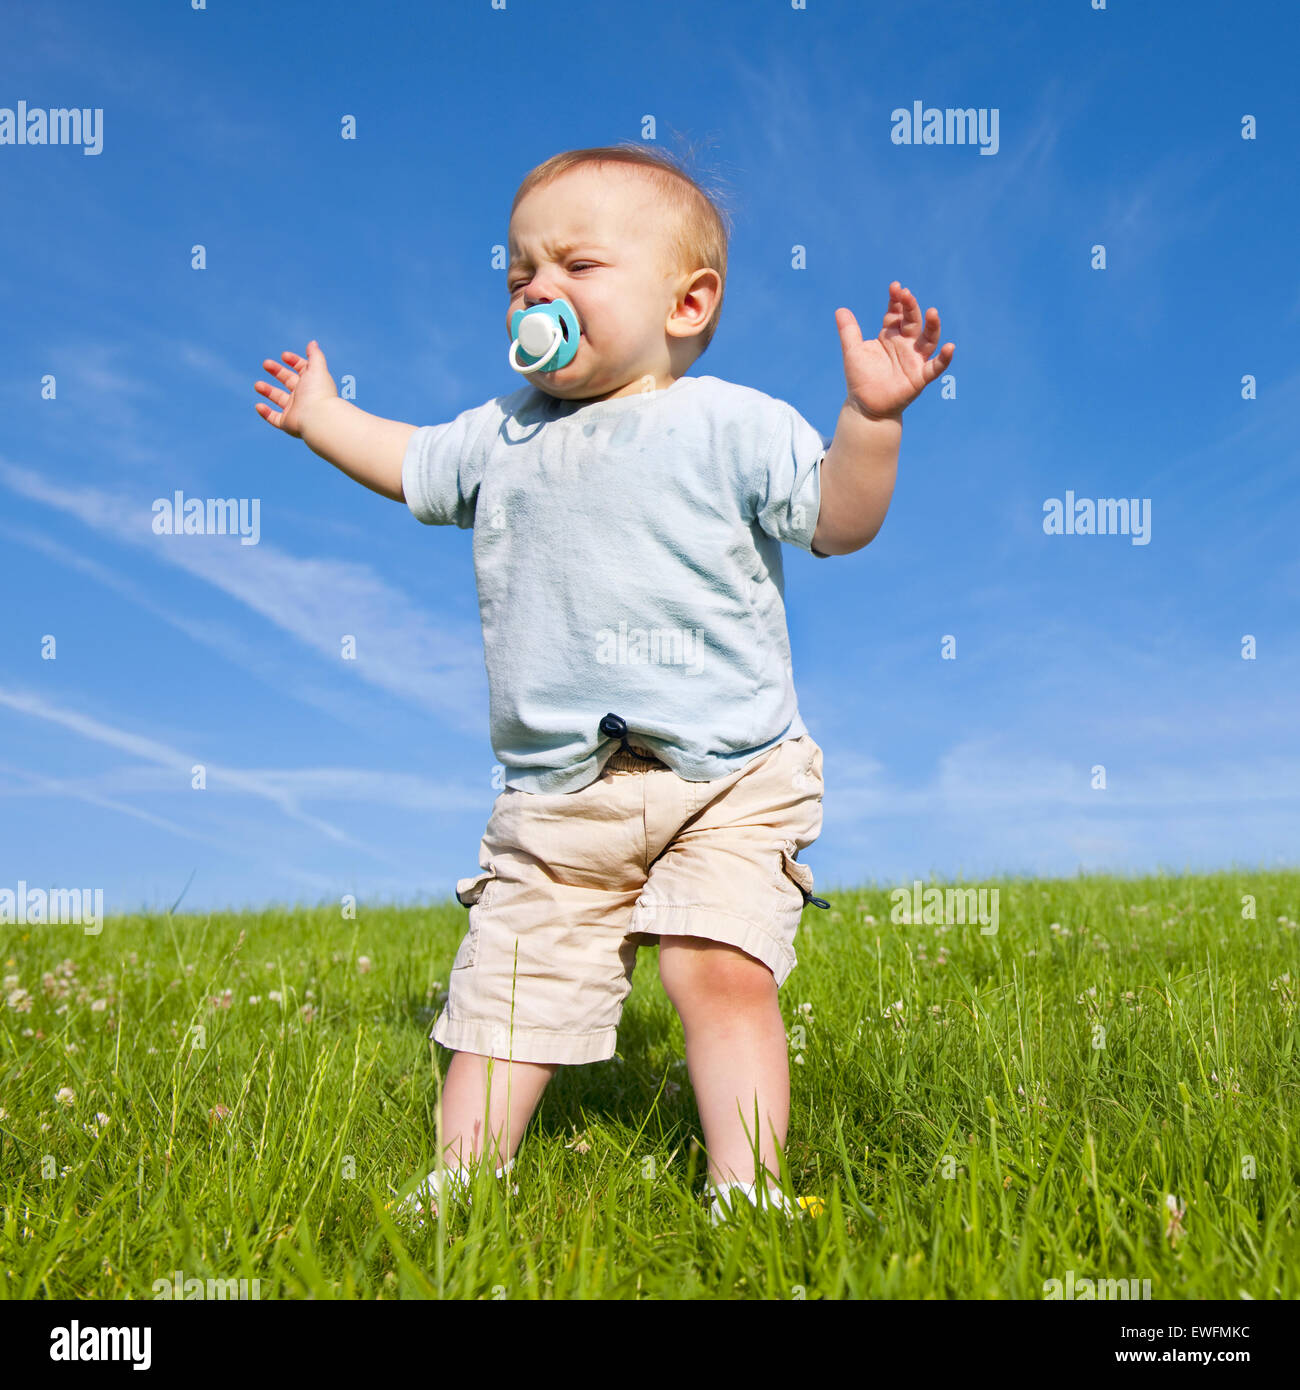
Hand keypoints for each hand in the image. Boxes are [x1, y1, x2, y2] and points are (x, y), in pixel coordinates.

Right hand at [253, 340, 338, 437]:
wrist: (318, 418)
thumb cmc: (318, 392)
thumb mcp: (317, 368)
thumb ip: (315, 355)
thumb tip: (312, 343)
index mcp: (311, 382)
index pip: (302, 369)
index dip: (294, 361)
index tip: (284, 356)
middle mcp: (303, 395)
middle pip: (288, 381)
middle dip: (277, 372)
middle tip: (266, 364)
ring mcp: (295, 410)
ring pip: (279, 398)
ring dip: (267, 391)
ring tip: (257, 385)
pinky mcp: (288, 423)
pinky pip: (274, 418)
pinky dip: (265, 413)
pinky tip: (258, 405)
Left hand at [835, 283, 953, 420]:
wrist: (866, 407)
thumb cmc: (861, 378)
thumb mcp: (853, 352)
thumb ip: (849, 331)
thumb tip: (840, 309)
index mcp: (890, 335)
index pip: (896, 313)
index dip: (896, 301)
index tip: (895, 287)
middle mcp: (906, 344)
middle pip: (913, 321)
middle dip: (911, 307)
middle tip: (906, 294)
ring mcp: (915, 359)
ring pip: (928, 339)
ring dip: (933, 326)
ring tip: (932, 312)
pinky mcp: (920, 377)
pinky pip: (935, 367)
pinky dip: (944, 359)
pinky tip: (949, 347)